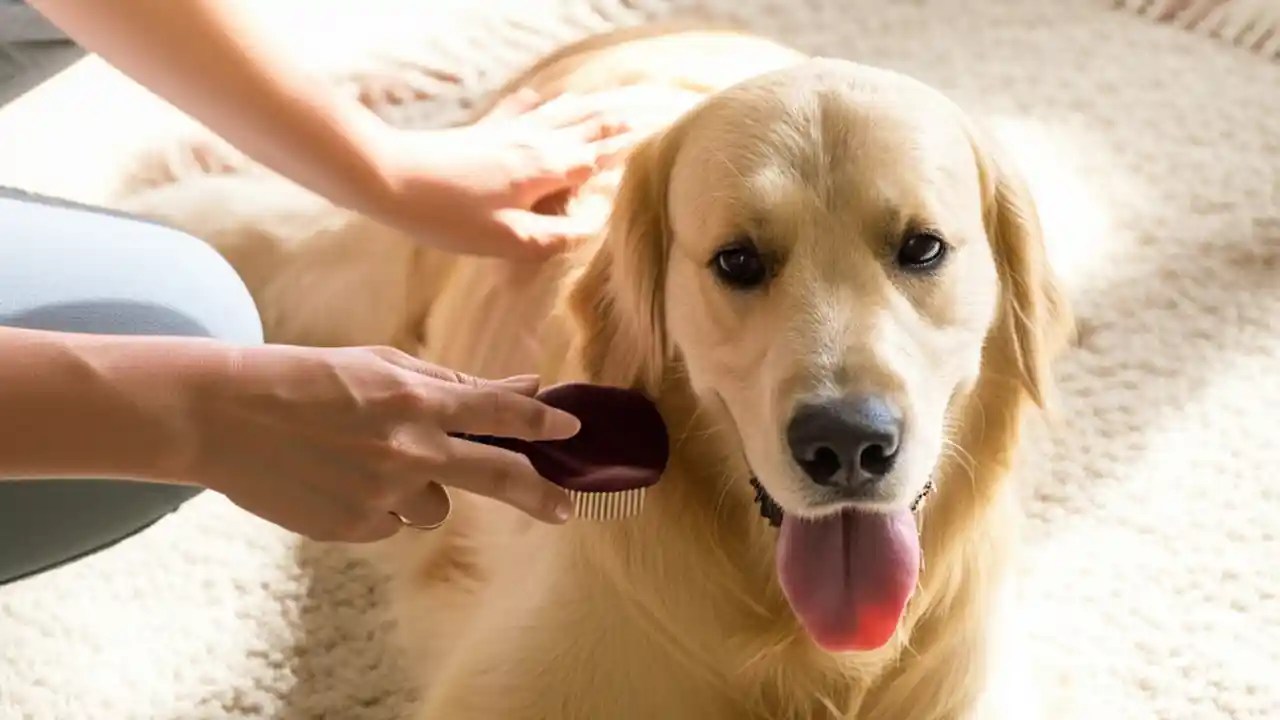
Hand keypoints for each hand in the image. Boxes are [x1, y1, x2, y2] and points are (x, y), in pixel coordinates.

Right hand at [181, 344, 580, 541]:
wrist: (224, 416)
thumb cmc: (307, 379)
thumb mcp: (382, 366)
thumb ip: (454, 384)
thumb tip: (527, 384)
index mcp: (414, 399)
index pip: (499, 411)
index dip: (541, 420)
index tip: (572, 429)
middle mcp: (407, 449)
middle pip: (496, 476)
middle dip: (538, 493)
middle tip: (564, 509)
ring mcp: (381, 494)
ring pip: (434, 505)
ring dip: (417, 488)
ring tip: (361, 460)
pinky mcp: (353, 527)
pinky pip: (390, 523)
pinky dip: (376, 506)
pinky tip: (337, 480)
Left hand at [366, 88, 640, 258]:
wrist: (389, 177)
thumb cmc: (448, 216)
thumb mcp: (509, 240)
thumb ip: (556, 237)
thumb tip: (593, 229)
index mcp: (547, 168)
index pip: (602, 154)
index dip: (633, 144)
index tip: (664, 134)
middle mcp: (535, 141)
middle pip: (588, 123)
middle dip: (622, 116)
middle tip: (652, 106)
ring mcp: (509, 131)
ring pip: (562, 111)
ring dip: (592, 105)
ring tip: (614, 98)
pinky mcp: (484, 131)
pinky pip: (522, 109)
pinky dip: (541, 101)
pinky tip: (543, 96)